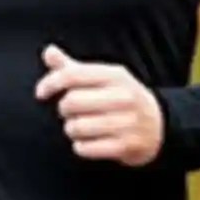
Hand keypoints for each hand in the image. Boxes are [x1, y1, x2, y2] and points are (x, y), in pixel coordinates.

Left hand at [34, 44, 163, 166]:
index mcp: (115, 75)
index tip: (41, 93)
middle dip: (64, 110)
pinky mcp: (126, 145)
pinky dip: (80, 147)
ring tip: (80, 127)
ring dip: (71, 130)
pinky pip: (86, 148)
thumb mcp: (102, 79)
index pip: (72, 75)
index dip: (50, 83)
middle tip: (71, 113)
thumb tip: (48, 51)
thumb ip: (73, 68)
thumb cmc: (120, 98)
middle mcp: (123, 96)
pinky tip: (87, 142)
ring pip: (76, 127)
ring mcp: (127, 122)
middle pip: (71, 102)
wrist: (159, 126)